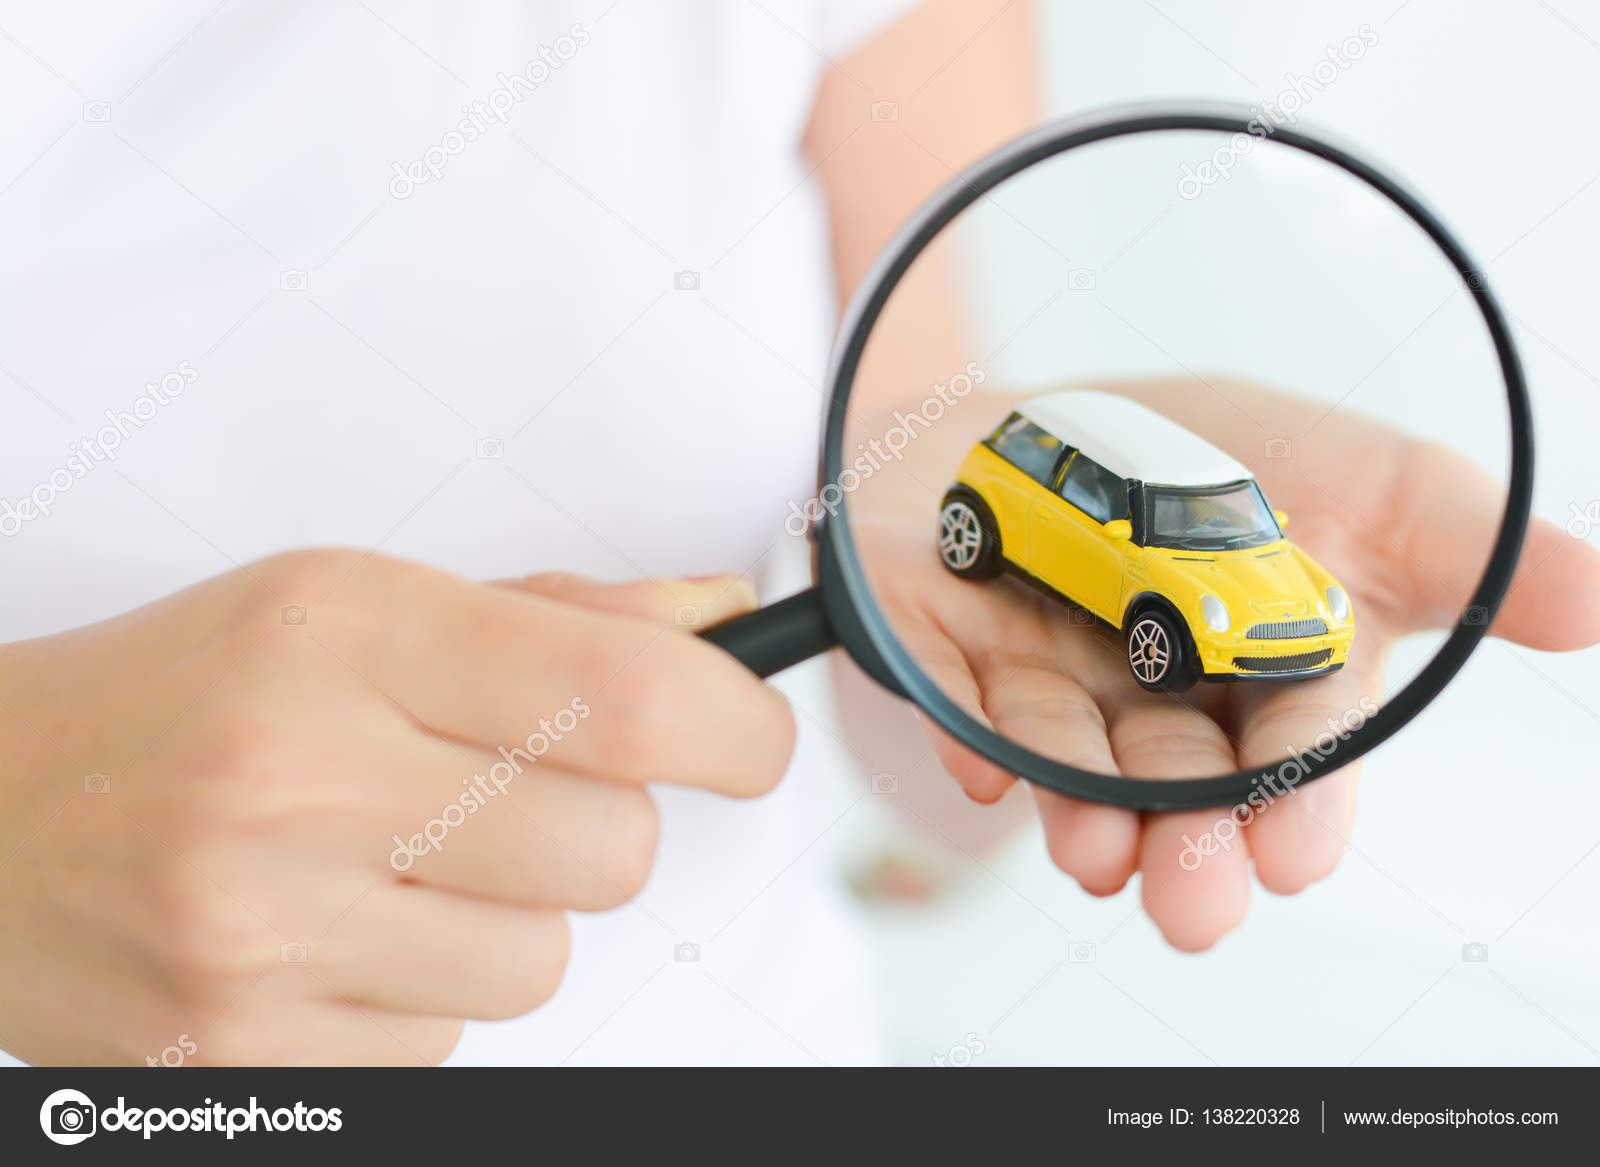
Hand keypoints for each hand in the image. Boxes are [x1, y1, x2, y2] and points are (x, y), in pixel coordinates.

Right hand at [0, 553, 790, 1063]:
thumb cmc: (187, 692)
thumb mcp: (354, 605)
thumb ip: (552, 615)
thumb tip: (719, 623)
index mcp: (346, 630)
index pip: (627, 695)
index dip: (736, 728)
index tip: (751, 743)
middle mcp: (299, 774)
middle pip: (613, 851)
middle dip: (596, 826)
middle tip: (503, 794)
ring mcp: (260, 930)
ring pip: (542, 960)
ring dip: (502, 915)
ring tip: (386, 862)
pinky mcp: (241, 1052)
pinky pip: (449, 1039)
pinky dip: (420, 988)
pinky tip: (327, 931)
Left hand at [854, 380, 1599, 949]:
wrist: (1057, 415)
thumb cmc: (1214, 458)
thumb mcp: (1365, 480)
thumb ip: (1465, 544)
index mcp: (1261, 678)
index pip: (1295, 747)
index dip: (1299, 801)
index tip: (1295, 851)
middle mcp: (1152, 701)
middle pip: (1177, 784)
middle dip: (1189, 845)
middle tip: (1195, 904)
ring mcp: (1041, 678)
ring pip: (1066, 757)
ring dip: (1082, 809)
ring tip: (1095, 852)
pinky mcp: (942, 648)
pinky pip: (948, 695)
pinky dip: (965, 730)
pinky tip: (980, 762)